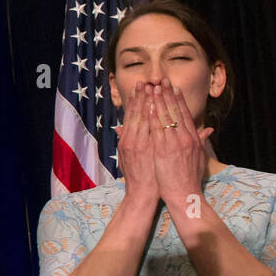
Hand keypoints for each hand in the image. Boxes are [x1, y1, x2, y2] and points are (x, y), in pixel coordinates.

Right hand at [113, 80, 159, 206]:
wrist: (143, 194)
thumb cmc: (137, 177)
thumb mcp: (125, 158)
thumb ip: (123, 141)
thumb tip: (118, 128)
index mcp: (127, 141)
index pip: (132, 116)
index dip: (136, 100)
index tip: (140, 87)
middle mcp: (132, 140)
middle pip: (137, 113)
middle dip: (141, 96)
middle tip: (145, 80)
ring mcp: (141, 144)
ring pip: (145, 117)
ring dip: (149, 101)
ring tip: (153, 86)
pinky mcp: (150, 149)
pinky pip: (153, 128)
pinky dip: (154, 115)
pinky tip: (157, 103)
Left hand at [147, 83, 213, 202]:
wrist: (184, 194)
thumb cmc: (189, 178)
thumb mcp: (199, 157)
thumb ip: (201, 141)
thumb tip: (208, 131)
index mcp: (193, 138)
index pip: (185, 114)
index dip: (178, 100)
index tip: (174, 88)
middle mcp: (185, 138)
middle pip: (175, 111)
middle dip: (168, 94)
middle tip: (162, 80)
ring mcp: (174, 143)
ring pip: (165, 117)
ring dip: (158, 101)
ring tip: (153, 87)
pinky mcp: (163, 149)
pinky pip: (156, 129)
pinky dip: (152, 116)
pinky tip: (148, 105)